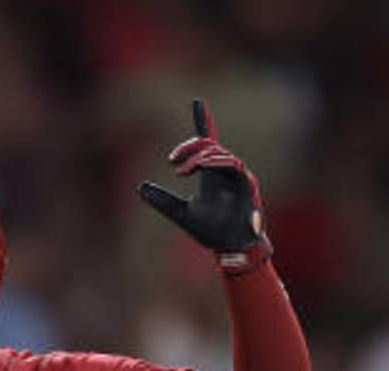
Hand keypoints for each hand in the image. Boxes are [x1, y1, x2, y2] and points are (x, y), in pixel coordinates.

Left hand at [139, 99, 270, 272]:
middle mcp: (225, 172)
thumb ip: (163, 201)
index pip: (207, 141)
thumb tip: (141, 188)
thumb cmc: (211, 232)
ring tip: (182, 170)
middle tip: (173, 162)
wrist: (230, 250)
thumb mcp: (181, 214)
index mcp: (211, 174)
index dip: (202, 121)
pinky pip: (233, 165)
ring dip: (199, 157)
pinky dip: (216, 162)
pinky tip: (201, 166)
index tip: (197, 102)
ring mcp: (238, 177)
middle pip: (208, 144)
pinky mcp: (247, 185)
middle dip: (190, 147)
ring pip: (219, 153)